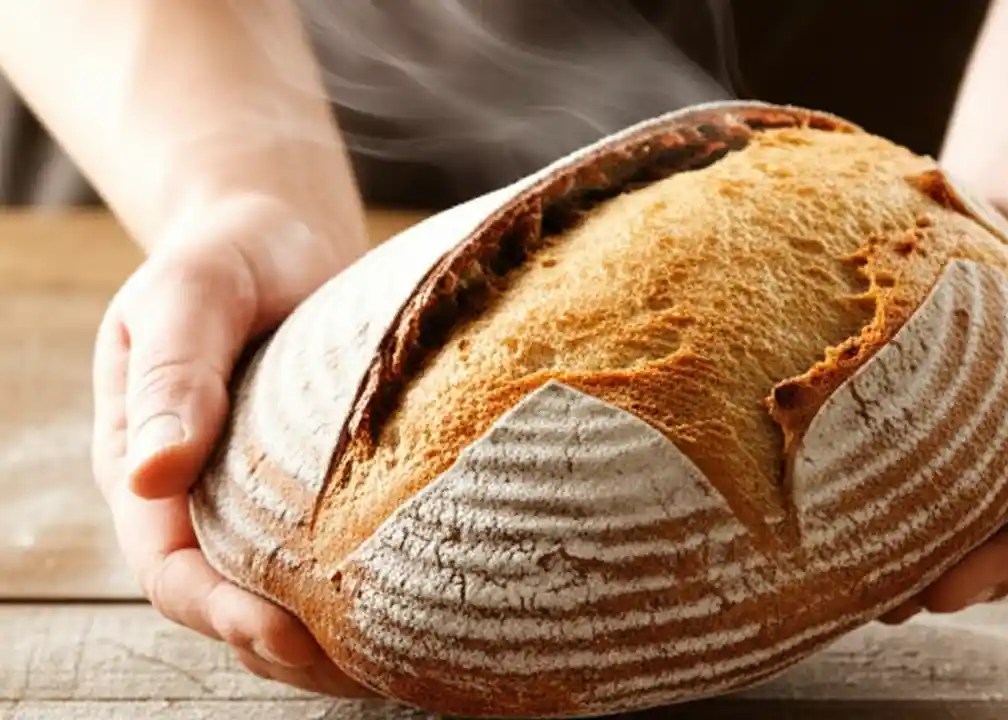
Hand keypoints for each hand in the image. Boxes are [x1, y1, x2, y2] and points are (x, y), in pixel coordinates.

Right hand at [91, 195, 372, 694]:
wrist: (280, 235)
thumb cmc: (230, 255)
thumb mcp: (192, 292)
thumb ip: (173, 373)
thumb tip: (148, 475)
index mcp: (144, 464)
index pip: (172, 569)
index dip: (222, 614)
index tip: (288, 634)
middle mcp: (196, 498)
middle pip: (228, 603)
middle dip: (287, 647)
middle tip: (364, 664)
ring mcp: (255, 500)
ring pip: (280, 595)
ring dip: (328, 637)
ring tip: (400, 659)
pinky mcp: (312, 491)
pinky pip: (328, 558)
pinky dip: (363, 592)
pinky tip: (419, 605)